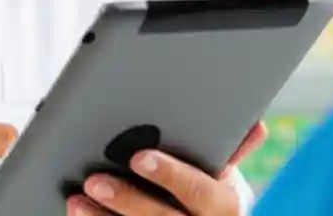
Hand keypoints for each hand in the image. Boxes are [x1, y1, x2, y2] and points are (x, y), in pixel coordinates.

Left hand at [66, 121, 267, 215]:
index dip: (170, 174)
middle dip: (127, 200)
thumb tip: (256, 125)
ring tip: (76, 199)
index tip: (139, 157)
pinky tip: (79, 214)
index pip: (198, 191)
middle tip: (94, 180)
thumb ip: (230, 149)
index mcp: (224, 204)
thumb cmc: (210, 192)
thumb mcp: (224, 173)